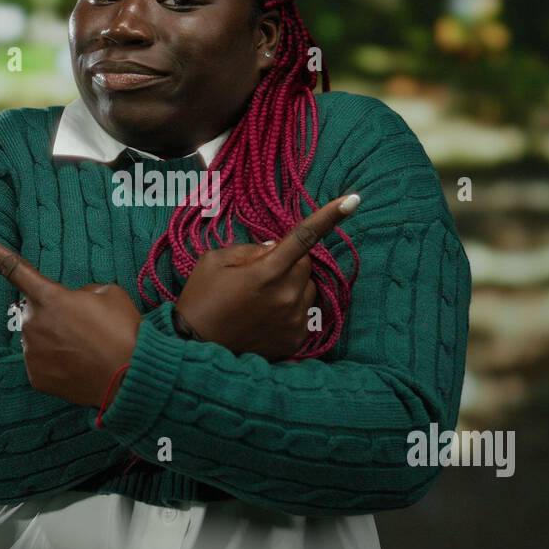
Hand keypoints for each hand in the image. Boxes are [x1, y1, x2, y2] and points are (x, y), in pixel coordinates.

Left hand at [0, 231, 140, 406]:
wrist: (133, 377)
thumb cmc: (124, 331)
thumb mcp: (110, 293)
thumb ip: (82, 291)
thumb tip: (72, 302)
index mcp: (50, 296)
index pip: (11, 266)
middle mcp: (33, 323)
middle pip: (36, 310)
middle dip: (55, 314)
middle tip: (88, 328)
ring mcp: (31, 352)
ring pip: (39, 338)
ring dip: (58, 339)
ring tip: (89, 349)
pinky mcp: (36, 377)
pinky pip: (42, 363)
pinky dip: (58, 363)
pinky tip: (80, 366)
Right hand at [173, 193, 360, 360]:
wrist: (195, 348)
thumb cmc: (201, 299)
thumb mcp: (214, 261)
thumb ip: (249, 250)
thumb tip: (274, 248)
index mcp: (267, 271)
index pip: (304, 237)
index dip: (329, 217)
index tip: (353, 200)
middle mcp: (287, 295)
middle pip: (306, 264)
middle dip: (290, 262)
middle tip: (261, 273)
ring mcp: (294, 320)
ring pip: (308, 289)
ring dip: (292, 286)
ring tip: (261, 299)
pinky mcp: (296, 340)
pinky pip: (304, 314)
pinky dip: (290, 310)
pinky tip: (264, 318)